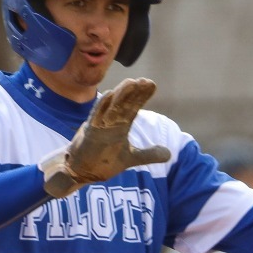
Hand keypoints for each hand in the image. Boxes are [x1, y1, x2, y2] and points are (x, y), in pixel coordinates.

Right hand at [42, 77, 171, 196]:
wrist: (83, 171)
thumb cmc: (105, 161)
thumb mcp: (132, 158)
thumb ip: (149, 154)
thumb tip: (169, 154)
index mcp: (121, 126)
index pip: (133, 107)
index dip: (142, 96)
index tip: (152, 84)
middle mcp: (111, 122)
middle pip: (124, 103)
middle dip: (134, 92)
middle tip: (144, 80)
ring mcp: (100, 126)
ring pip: (111, 107)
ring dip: (121, 95)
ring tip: (131, 82)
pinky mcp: (90, 133)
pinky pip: (96, 117)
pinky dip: (101, 106)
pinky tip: (109, 95)